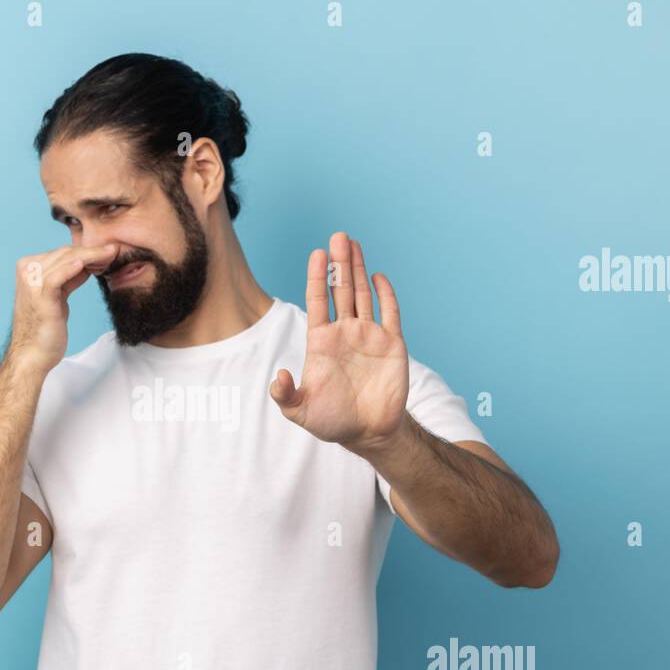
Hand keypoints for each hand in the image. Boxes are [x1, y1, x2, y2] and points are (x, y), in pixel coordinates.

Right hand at [8, 243, 117, 373]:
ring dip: (91, 256)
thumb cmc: (45, 328)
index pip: (62, 252)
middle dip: (92, 251)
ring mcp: (32, 282)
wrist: (32, 354)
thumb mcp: (58, 297)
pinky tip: (90, 265)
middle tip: (113, 251)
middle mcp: (27, 270)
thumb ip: (68, 279)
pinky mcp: (40, 296)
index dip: (87, 251)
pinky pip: (58, 276)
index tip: (107, 253)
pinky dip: (73, 268)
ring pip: (66, 260)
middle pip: (65, 253)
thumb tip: (86, 264)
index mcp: (28, 267)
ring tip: (110, 256)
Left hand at [269, 231, 411, 453]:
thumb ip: (285, 395)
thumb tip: (278, 376)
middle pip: (340, 290)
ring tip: (354, 244)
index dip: (316, 276)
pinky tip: (378, 276)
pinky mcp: (392, 344)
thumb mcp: (300, 411)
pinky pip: (390, 313)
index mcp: (321, 342)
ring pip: (363, 295)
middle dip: (339, 263)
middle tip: (338, 236)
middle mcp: (344, 333)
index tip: (316, 253)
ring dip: (359, 269)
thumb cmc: (332, 422)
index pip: (317, 301)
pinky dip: (386, 294)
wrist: (369, 433)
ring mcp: (368, 336)